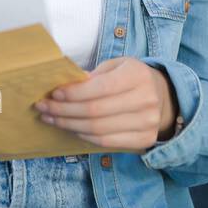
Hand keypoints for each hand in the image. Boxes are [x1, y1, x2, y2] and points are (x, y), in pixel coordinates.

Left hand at [34, 57, 177, 150]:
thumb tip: (63, 88)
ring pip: (97, 130)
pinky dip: (84, 136)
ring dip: (69, 126)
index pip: (99, 88)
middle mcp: (145, 100)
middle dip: (63, 111)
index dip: (73, 94)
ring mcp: (147, 123)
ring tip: (51, 119)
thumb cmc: (132, 78)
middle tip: (43, 108)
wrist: (164, 97)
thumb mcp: (116, 66)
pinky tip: (71, 128)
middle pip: (95, 112)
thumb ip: (93, 76)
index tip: (53, 94)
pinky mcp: (144, 140)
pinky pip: (106, 142)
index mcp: (137, 75)